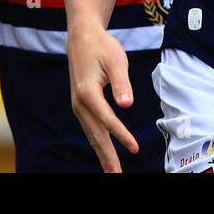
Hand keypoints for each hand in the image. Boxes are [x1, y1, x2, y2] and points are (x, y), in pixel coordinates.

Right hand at [67, 25, 138, 171]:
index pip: (107, 119)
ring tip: (112, 171)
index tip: (135, 148)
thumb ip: (121, 83)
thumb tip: (127, 104)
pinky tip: (105, 153)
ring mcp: (78, 106)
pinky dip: (98, 142)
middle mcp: (79, 103)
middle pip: (95, 134)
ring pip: (92, 134)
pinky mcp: (81, 106)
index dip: (121, 134)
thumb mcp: (116, 60)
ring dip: (102, 153)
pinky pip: (91, 128)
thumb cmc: (102, 47)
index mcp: (87, 92)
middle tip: (116, 175)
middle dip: (107, 156)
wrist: (82, 38)